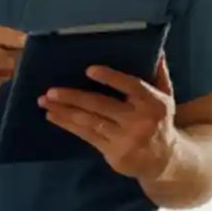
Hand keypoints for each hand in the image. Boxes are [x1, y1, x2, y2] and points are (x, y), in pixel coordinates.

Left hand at [40, 58, 178, 180]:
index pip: (131, 86)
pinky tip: (54, 116)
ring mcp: (126, 139)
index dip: (110, 78)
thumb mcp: (166, 97)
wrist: (165, 161)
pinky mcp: (114, 153)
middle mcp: (139, 120)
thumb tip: (157, 49)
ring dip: (64, 111)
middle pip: (102, 105)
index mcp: (153, 103)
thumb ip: (159, 74)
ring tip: (45, 101)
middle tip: (51, 91)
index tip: (89, 70)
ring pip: (90, 121)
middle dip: (74, 97)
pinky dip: (68, 125)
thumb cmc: (160, 122)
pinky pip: (87, 136)